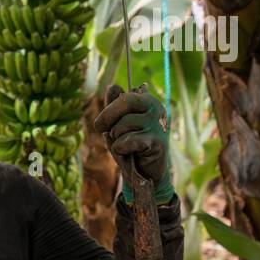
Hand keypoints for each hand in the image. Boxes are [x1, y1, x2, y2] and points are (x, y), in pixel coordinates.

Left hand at [92, 82, 173, 203]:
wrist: (143, 173)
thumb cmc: (129, 147)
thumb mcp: (116, 125)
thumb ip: (113, 106)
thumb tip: (113, 86)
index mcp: (146, 101)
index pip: (121, 95)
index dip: (107, 111)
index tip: (101, 126)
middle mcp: (156, 108)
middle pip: (124, 102)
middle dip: (107, 119)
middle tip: (105, 133)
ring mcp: (158, 123)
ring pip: (123, 124)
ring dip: (116, 139)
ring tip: (125, 146)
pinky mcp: (158, 140)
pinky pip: (128, 140)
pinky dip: (122, 149)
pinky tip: (130, 153)